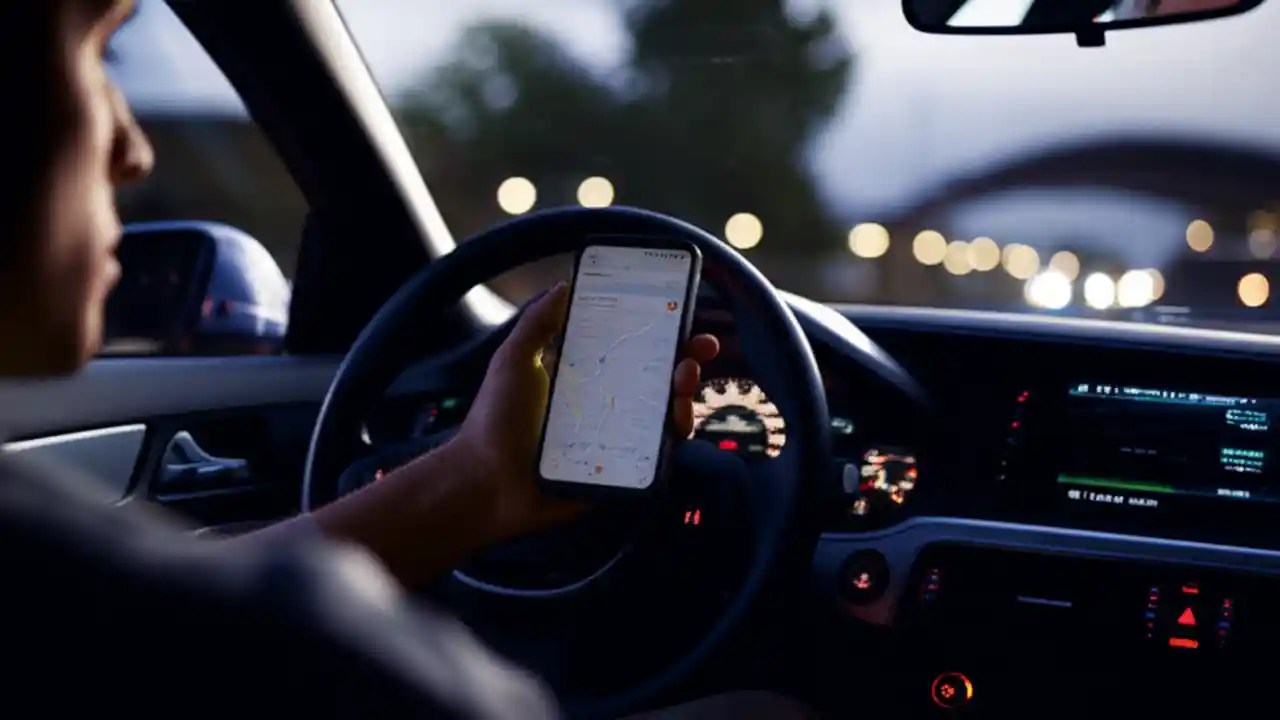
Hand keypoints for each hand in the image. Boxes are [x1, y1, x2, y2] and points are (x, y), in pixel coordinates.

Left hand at [450, 282, 719, 541]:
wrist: (485, 480)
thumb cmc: (495, 419)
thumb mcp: (514, 360)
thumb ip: (538, 323)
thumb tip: (564, 284)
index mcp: (589, 376)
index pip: (636, 350)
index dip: (665, 334)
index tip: (685, 316)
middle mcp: (610, 405)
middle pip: (662, 381)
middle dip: (688, 362)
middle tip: (696, 352)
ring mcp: (619, 439)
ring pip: (668, 416)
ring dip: (685, 397)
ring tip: (683, 387)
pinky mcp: (622, 472)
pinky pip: (658, 455)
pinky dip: (672, 438)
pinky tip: (674, 424)